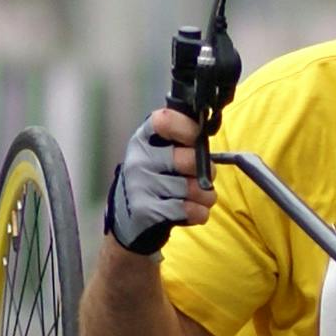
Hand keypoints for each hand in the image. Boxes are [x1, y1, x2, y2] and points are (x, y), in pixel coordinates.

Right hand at [104, 106, 214, 254]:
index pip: (166, 121)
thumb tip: (207, 132)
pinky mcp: (147, 211)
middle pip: (191, 160)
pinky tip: (190, 211)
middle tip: (205, 176)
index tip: (197, 139)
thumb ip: (180, 138)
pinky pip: (191, 210)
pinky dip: (199, 212)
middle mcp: (139, 160)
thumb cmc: (154, 177)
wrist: (128, 214)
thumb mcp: (158, 151)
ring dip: (206, 196)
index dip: (189, 129)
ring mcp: (141, 186)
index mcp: (144, 139)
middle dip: (208, 171)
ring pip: (195, 188)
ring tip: (198, 197)